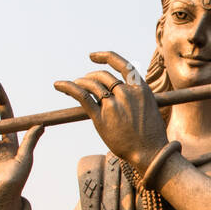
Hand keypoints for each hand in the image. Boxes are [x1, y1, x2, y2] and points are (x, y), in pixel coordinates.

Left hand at [54, 51, 168, 171]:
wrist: (150, 153)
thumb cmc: (151, 136)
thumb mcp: (149, 109)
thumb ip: (135, 99)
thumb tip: (120, 95)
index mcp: (141, 89)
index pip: (122, 65)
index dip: (105, 57)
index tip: (92, 56)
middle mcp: (126, 93)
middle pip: (103, 76)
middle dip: (91, 76)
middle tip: (84, 81)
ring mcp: (113, 105)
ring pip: (91, 85)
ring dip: (80, 82)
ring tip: (74, 85)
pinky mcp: (101, 118)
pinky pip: (82, 96)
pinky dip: (69, 88)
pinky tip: (59, 85)